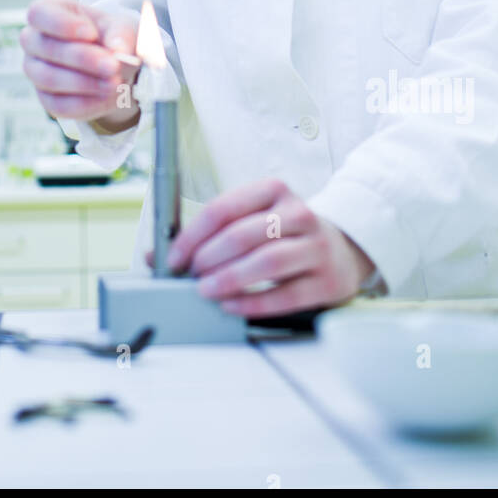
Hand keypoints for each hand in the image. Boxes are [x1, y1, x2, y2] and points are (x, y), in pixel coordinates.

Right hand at [20, 0, 140, 125]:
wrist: (116, 65)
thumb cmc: (111, 36)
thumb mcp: (121, 28)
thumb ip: (120, 35)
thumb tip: (118, 50)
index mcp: (49, 11)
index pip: (38, 13)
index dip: (61, 24)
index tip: (91, 34)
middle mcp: (34, 40)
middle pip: (45, 48)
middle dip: (82, 58)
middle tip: (113, 65)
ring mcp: (35, 70)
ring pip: (48, 78)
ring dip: (84, 82)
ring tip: (115, 83)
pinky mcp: (46, 98)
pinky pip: (58, 104)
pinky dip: (86, 103)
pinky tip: (107, 97)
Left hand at [147, 178, 375, 316]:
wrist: (341, 248)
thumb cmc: (285, 234)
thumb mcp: (252, 219)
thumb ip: (209, 234)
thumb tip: (156, 256)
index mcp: (273, 190)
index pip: (224, 208)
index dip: (193, 235)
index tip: (174, 257)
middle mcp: (298, 213)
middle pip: (244, 234)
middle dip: (210, 257)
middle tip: (191, 275)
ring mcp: (317, 246)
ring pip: (268, 261)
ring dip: (230, 279)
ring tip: (207, 291)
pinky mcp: (328, 280)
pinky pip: (287, 294)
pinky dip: (254, 303)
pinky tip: (232, 306)